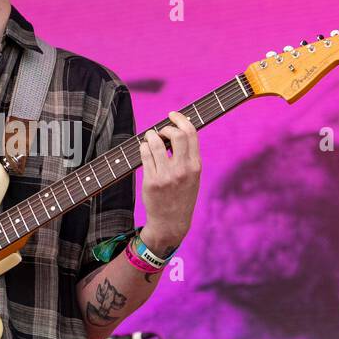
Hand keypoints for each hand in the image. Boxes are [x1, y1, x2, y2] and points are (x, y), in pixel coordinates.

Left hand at [138, 110, 200, 252]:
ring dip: (150, 136)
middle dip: (165, 127)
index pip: (191, 134)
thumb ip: (188, 156)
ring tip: (149, 138)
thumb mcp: (193, 177)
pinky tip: (144, 149)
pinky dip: (143, 147)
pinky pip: (145, 155)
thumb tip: (178, 130)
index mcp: (195, 166)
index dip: (181, 119)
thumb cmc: (182, 196)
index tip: (172, 115)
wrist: (171, 222)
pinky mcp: (152, 181)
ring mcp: (166, 176)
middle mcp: (183, 169)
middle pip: (176, 135)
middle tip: (160, 131)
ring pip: (155, 143)